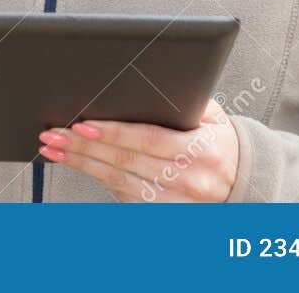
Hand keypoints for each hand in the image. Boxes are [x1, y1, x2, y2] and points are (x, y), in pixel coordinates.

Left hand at [37, 97, 239, 201]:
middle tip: (53, 134)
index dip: (112, 133)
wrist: (245, 180)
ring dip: (84, 164)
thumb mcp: (212, 115)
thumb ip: (184, 99)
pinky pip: (127, 197)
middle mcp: (190, 181)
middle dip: (84, 147)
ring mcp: (178, 203)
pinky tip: (79, 164)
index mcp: (202, 150)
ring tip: (55, 149)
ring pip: (121, 183)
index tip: (81, 124)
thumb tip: (146, 83)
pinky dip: (100, 179)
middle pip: (126, 162)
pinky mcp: (167, 215)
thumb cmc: (219, 139)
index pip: (148, 140)